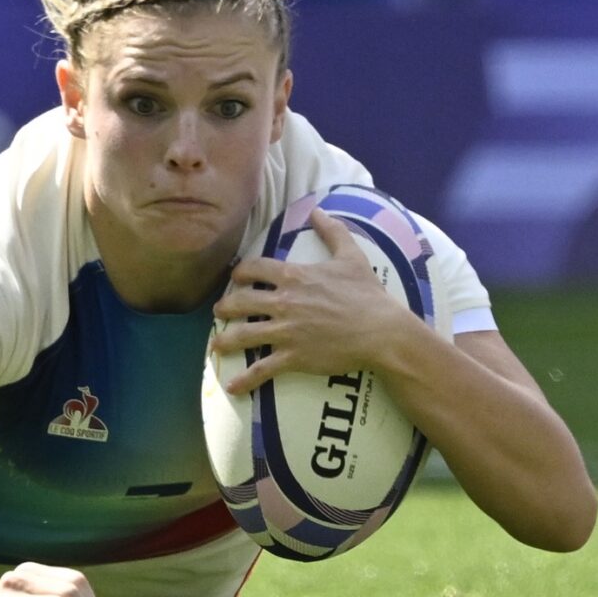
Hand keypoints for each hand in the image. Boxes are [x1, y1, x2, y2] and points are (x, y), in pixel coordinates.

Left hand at [209, 210, 418, 395]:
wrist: (381, 331)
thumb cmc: (367, 294)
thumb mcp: (351, 256)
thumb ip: (333, 231)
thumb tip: (319, 209)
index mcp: (293, 277)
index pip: (253, 269)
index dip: (239, 273)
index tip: (235, 278)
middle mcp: (283, 303)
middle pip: (240, 302)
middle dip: (225, 307)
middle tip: (219, 312)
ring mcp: (286, 331)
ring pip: (243, 335)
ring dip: (225, 340)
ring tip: (216, 345)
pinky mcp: (293, 357)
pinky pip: (262, 369)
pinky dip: (245, 380)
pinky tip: (232, 387)